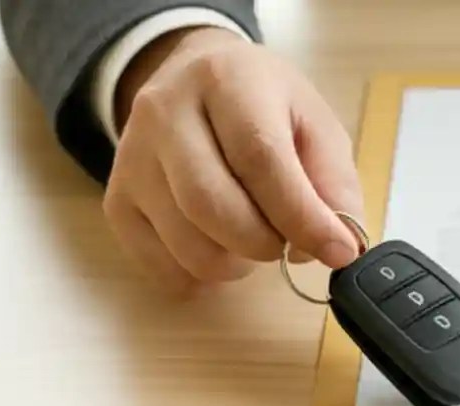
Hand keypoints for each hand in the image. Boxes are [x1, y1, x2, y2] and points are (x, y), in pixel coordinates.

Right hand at [102, 27, 363, 291]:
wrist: (196, 77)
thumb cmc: (266, 106)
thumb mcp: (315, 124)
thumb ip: (335, 181)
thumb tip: (341, 244)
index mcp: (226, 80)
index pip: (259, 157)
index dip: (302, 215)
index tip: (337, 251)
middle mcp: (166, 111)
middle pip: (211, 204)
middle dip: (264, 243)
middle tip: (287, 243)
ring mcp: (132, 155)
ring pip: (185, 241)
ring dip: (235, 263)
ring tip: (255, 241)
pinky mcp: (118, 197)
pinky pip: (157, 262)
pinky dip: (199, 275)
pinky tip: (220, 249)